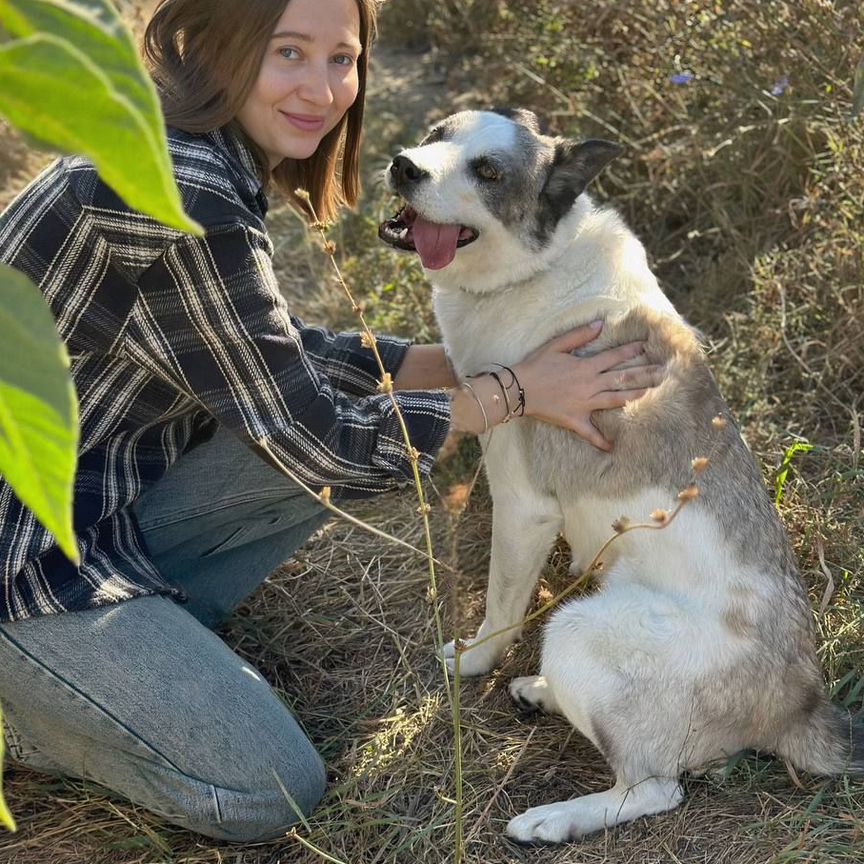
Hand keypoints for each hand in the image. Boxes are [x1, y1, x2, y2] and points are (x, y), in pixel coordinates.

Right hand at [513, 321, 663, 450]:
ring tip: (651, 394)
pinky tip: (612, 447)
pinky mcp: (575, 420)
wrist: (518, 389)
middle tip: (664, 372)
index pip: (614, 357)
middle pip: (622, 378)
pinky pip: (590, 432)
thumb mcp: (556, 345)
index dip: (631, 351)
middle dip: (644, 374)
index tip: (647, 347)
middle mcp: (589, 385)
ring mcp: (584, 404)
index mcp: (585, 366)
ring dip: (633, 397)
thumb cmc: (535, 365)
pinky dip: (600, 440)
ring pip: (614, 400)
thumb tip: (600, 325)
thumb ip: (579, 335)